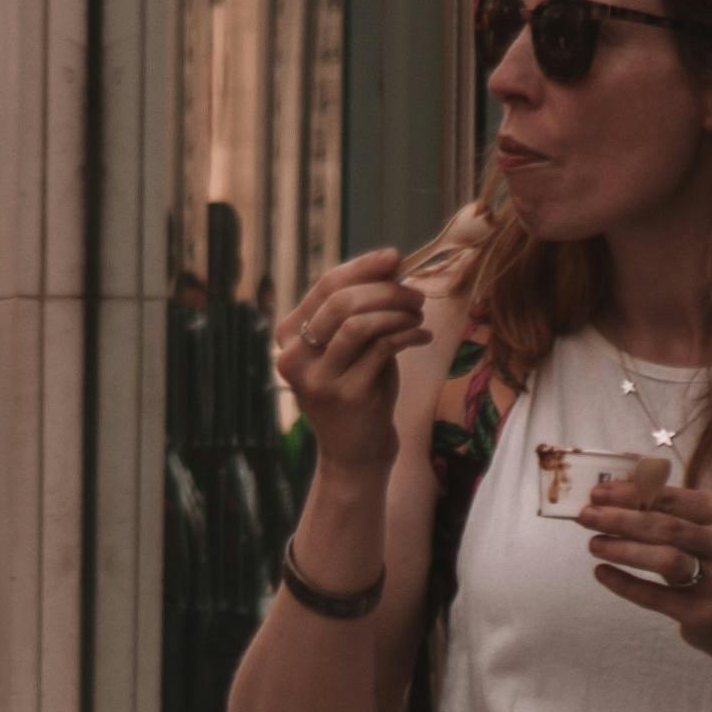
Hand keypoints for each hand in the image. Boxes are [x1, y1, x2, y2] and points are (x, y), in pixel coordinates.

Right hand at [273, 249, 429, 477]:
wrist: (356, 455)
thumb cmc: (359, 393)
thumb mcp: (354, 347)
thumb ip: (362, 309)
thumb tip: (391, 262)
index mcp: (288, 337)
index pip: (325, 286)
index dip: (363, 267)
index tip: (395, 257)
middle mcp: (294, 357)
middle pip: (341, 301)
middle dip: (385, 290)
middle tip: (416, 294)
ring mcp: (316, 378)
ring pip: (358, 322)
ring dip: (396, 310)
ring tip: (419, 314)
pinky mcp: (344, 395)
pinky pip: (380, 347)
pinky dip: (406, 334)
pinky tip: (422, 335)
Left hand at [571, 464, 711, 652]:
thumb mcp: (701, 531)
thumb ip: (667, 512)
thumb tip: (612, 492)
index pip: (670, 497)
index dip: (631, 493)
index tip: (597, 492)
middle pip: (665, 525)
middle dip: (620, 518)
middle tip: (585, 515)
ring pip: (664, 559)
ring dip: (623, 549)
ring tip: (592, 544)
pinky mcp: (703, 612)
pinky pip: (656, 596)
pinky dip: (625, 583)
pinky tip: (602, 573)